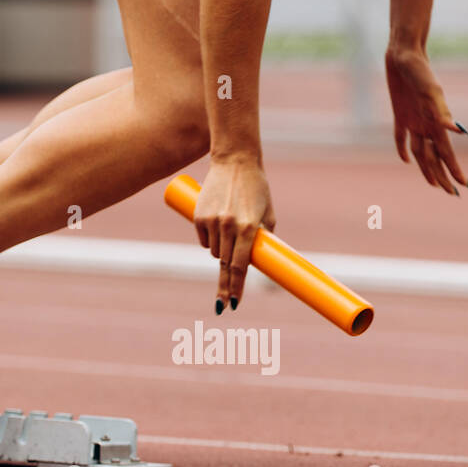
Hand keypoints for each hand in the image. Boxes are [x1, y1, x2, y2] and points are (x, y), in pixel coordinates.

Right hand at [193, 154, 275, 312]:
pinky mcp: (199, 216)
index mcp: (249, 228)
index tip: (234, 303)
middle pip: (225, 265)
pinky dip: (209, 239)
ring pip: (214, 252)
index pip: (241, 266)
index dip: (237, 287)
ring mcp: (213, 221)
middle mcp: (229, 226)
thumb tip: (256, 263)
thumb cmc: (257, 189)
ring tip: (229, 233)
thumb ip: (263, 239)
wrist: (235, 161)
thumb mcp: (268, 214)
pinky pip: (203, 239)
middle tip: (222, 305)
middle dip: (225, 286)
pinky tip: (216, 225)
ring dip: (221, 252)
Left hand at [385, 44, 467, 193]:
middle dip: (443, 175)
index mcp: (435, 122)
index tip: (463, 186)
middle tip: (451, 193)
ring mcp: (414, 120)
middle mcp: (426, 124)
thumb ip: (442, 111)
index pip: (446, 153)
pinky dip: (403, 150)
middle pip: (435, 157)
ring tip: (434, 183)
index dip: (453, 170)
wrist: (405, 54)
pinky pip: (401, 137)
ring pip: (421, 152)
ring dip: (427, 168)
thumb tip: (457, 131)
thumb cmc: (420, 70)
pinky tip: (406, 161)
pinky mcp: (400, 114)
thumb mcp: (431, 91)